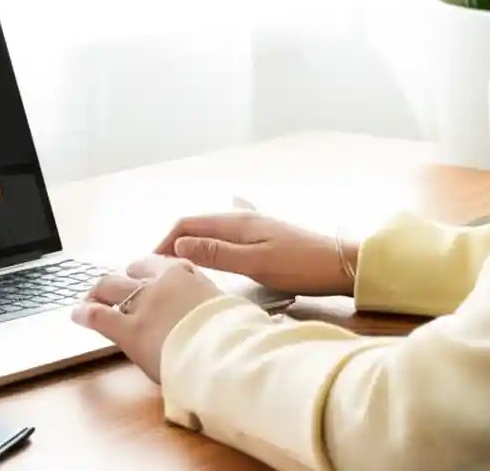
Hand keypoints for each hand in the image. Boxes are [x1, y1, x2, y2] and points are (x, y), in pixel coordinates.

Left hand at [72, 255, 222, 383]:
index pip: (160, 263)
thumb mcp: (226, 305)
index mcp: (186, 275)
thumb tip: (219, 308)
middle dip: (122, 279)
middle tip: (115, 288)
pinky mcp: (129, 330)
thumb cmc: (233, 334)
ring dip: (98, 292)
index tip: (143, 275)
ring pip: (110, 287)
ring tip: (89, 298)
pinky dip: (84, 313)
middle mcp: (161, 283)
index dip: (148, 270)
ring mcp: (143, 305)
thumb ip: (210, 300)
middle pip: (132, 272)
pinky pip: (98, 315)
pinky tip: (77, 314)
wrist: (226, 354)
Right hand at [154, 211, 357, 296]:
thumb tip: (178, 246)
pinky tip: (208, 257)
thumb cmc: (300, 265)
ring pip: (209, 232)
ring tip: (175, 269)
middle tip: (155, 271)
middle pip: (195, 226)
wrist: (341, 263)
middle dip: (171, 244)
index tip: (148, 266)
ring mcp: (253, 226)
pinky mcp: (263, 236)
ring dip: (189, 246)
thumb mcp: (255, 263)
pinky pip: (223, 237)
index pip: (186, 225)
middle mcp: (241, 217)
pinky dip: (207, 246)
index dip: (163, 243)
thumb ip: (217, 254)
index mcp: (235, 222)